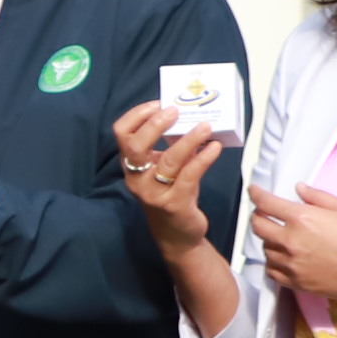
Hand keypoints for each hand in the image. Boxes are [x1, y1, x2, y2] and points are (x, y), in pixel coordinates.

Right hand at [107, 102, 219, 256]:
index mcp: (131, 165)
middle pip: (136, 145)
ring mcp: (154, 193)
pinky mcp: (174, 203)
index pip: (122, 134)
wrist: (177, 234)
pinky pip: (189, 175)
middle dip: (155, 124)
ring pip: (168, 159)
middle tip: (176, 110)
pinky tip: (215, 148)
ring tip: (206, 126)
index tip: (159, 104)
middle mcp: (137, 179)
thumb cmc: (172, 194)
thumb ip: (172, 147)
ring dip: (189, 140)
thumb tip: (190, 118)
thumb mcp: (166, 168)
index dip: (138, 115)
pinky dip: (203, 158)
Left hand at [255, 182, 336, 313]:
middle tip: (266, 214)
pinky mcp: (296, 282)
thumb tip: (299, 189)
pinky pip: (272, 271)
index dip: (256, 194)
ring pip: (265, 250)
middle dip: (259, 216)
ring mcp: (291, 264)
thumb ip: (317, 197)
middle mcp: (291, 241)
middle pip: (258, 226)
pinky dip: (273, 263)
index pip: (266, 203)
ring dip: (268, 241)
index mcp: (302, 219)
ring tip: (281, 237)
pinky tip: (283, 258)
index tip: (254, 191)